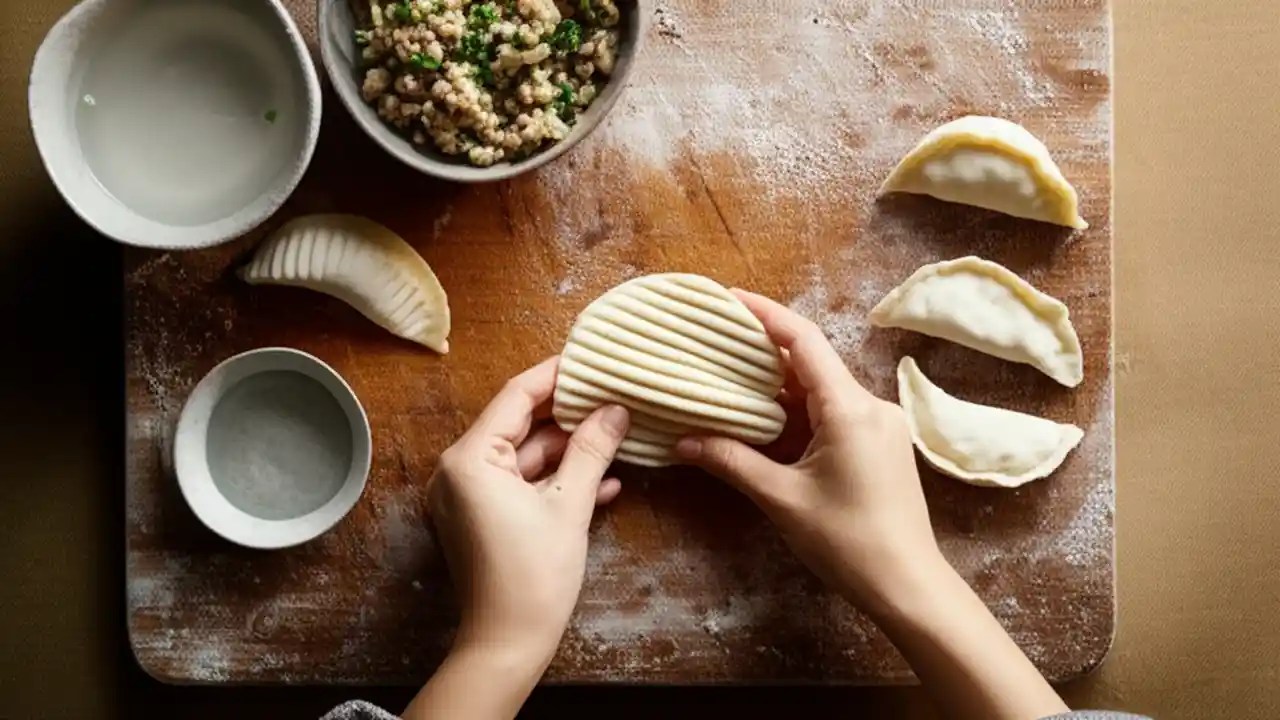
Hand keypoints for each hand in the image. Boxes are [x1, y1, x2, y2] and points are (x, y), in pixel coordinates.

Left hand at [426, 357, 629, 662]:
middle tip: (612, 393)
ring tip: (616, 435)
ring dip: (570, 451)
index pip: (516, 396)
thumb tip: (615, 409)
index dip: (556, 374)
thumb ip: (592, 450)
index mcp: (469, 459)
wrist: (507, 644)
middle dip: (570, 414)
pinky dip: (556, 481)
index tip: (590, 357)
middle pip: (520, 425)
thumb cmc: (532, 578)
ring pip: (525, 457)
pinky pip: (521, 485)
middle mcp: (458, 471)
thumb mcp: (570, 505)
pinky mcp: (482, 518)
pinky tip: (603, 481)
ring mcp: (468, 496)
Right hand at [677, 293, 1068, 719]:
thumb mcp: (781, 499)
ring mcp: (880, 425)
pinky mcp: (882, 446)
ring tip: (733, 378)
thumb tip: (681, 442)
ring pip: (823, 389)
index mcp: (848, 408)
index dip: (765, 314)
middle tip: (719, 340)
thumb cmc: (847, 542)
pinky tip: (768, 420)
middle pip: (813, 362)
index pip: (804, 341)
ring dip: (781, 385)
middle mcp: (870, 405)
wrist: (908, 585)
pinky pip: (834, 412)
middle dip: (765, 350)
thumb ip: (731, 462)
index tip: (729, 297)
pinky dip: (799, 410)